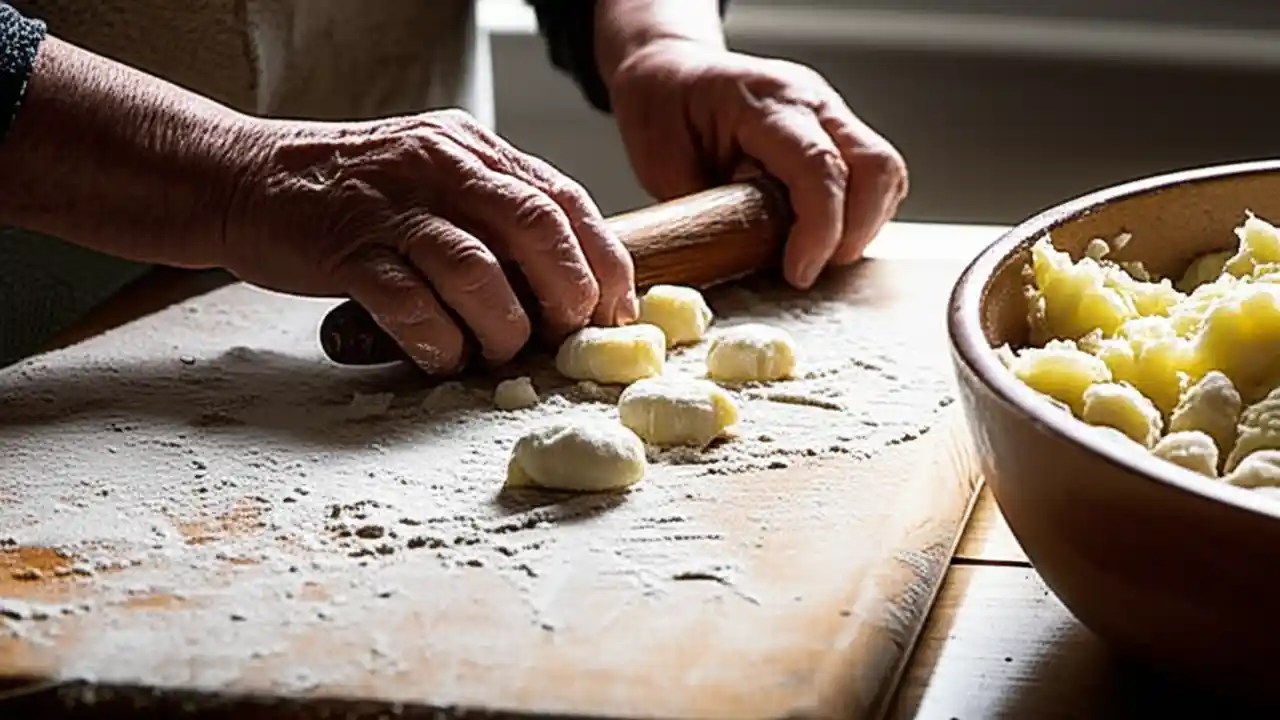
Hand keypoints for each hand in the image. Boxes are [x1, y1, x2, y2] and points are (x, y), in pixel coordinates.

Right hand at [224, 110, 636, 373]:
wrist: (245, 176)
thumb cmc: (354, 193)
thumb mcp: (436, 177)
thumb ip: (495, 212)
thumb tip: (566, 280)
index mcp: (472, 149)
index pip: (563, 198)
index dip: (603, 259)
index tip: (616, 310)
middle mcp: (440, 164)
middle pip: (534, 225)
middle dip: (566, 291)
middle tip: (564, 335)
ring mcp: (391, 205)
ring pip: (475, 269)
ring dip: (501, 325)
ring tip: (496, 352)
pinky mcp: (345, 247)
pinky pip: (408, 302)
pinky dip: (437, 339)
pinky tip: (440, 355)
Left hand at [607, 41, 907, 288]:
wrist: (672, 69)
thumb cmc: (662, 107)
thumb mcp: (663, 164)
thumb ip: (711, 212)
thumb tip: (745, 260)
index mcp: (764, 101)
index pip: (819, 166)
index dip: (820, 229)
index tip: (798, 273)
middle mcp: (811, 100)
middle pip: (876, 167)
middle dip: (855, 233)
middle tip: (812, 269)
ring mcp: (830, 111)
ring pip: (886, 173)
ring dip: (862, 226)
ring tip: (815, 253)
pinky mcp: (836, 130)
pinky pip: (872, 176)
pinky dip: (858, 214)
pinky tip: (820, 233)